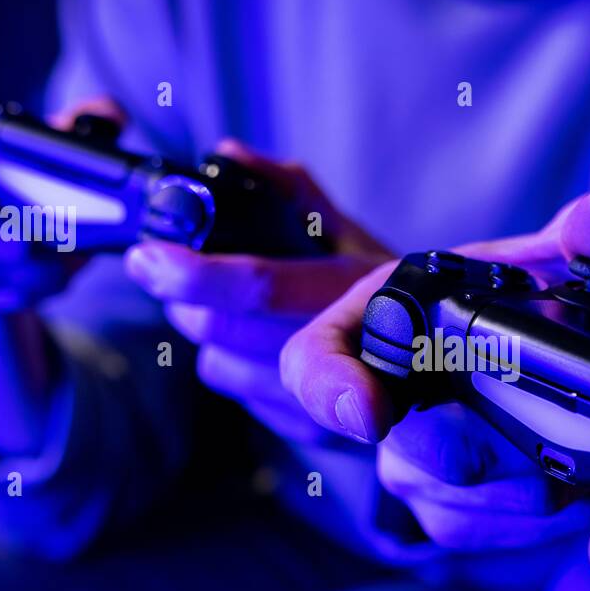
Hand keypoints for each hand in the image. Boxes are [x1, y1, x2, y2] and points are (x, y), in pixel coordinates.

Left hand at [123, 141, 390, 441]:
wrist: (439, 365)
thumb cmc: (383, 288)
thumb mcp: (346, 231)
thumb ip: (288, 190)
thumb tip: (229, 156)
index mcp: (351, 286)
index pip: (261, 285)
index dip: (197, 273)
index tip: (150, 258)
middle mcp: (344, 349)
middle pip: (221, 329)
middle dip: (187, 299)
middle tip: (178, 273)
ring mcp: (328, 402)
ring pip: (218, 364)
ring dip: (209, 334)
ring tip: (228, 310)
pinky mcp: (314, 434)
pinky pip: (237, 392)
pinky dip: (232, 365)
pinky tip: (257, 347)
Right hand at [282, 185, 589, 551]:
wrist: (581, 364)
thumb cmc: (553, 304)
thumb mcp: (575, 263)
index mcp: (390, 321)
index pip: (315, 362)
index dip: (328, 389)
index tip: (371, 413)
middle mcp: (385, 401)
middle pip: (412, 454)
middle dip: (493, 453)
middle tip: (560, 444)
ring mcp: (413, 468)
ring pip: (454, 510)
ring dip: (530, 497)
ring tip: (588, 468)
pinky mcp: (451, 518)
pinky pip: (483, 542)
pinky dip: (542, 529)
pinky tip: (585, 498)